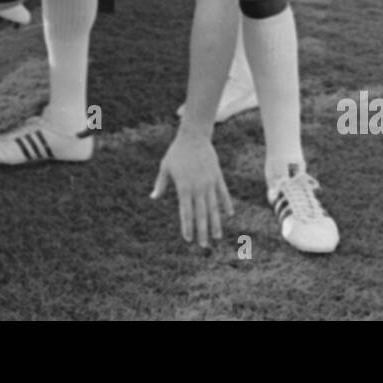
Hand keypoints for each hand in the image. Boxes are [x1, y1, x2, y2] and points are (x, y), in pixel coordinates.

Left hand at [150, 129, 232, 246]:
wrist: (194, 136)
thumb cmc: (177, 152)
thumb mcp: (165, 167)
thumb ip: (161, 184)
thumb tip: (153, 197)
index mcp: (183, 188)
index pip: (185, 212)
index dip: (187, 227)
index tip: (188, 239)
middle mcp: (198, 188)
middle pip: (201, 214)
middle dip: (202, 231)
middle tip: (204, 246)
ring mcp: (209, 183)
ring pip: (214, 208)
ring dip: (216, 223)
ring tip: (217, 237)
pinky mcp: (218, 177)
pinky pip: (223, 194)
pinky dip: (227, 205)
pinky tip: (230, 215)